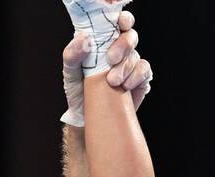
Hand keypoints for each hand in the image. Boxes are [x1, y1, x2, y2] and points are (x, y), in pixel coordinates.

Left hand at [62, 10, 151, 125]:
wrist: (88, 118)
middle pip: (130, 36)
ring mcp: (131, 65)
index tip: (120, 24)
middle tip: (111, 60)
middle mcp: (120, 50)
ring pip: (136, 55)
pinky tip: (126, 86)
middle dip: (123, 45)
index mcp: (104, 41)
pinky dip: (136, 77)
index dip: (123, 19)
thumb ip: (72, 54)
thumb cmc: (78, 91)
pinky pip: (145, 71)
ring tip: (113, 82)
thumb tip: (85, 39)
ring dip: (126, 67)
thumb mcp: (70, 72)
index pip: (117, 22)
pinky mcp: (139, 80)